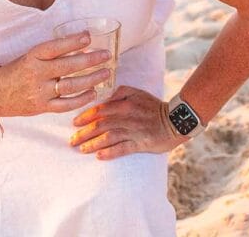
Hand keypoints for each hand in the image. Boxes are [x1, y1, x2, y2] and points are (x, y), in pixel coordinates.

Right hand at [0, 33, 112, 117]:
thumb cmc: (18, 70)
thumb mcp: (31, 56)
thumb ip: (53, 52)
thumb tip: (83, 43)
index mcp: (33, 57)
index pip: (55, 47)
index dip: (72, 42)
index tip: (88, 36)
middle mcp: (36, 74)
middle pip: (68, 66)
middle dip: (90, 60)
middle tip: (106, 55)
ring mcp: (39, 92)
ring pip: (70, 86)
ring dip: (91, 79)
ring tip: (105, 72)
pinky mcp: (41, 107)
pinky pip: (65, 105)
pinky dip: (81, 99)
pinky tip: (93, 92)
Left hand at [69, 85, 186, 159]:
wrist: (176, 119)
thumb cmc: (154, 107)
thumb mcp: (138, 93)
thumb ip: (121, 93)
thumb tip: (104, 98)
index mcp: (125, 103)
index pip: (100, 109)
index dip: (86, 116)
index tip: (74, 123)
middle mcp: (127, 117)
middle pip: (101, 125)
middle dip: (84, 133)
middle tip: (72, 141)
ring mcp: (134, 131)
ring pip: (108, 137)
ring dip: (93, 143)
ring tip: (82, 149)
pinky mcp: (141, 143)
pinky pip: (122, 149)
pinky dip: (110, 152)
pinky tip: (99, 156)